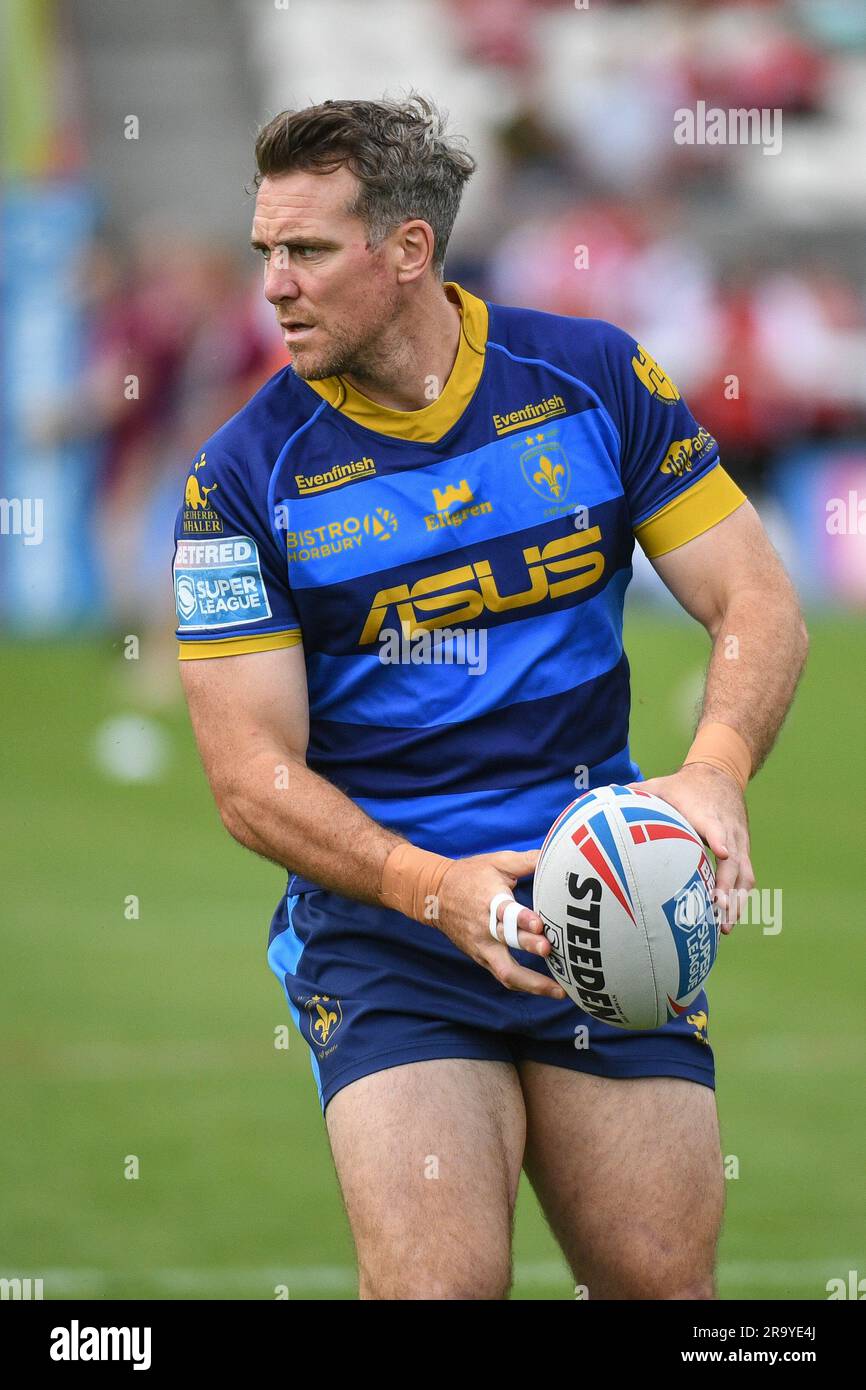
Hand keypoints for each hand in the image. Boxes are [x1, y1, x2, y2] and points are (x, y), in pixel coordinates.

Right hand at [435, 850, 565, 998]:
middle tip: (549, 951)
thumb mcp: (498, 862)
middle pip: (507, 942)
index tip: (540, 924)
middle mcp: (485, 928)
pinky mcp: (483, 958)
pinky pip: (504, 976)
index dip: (523, 920)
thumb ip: (529, 860)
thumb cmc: (471, 876)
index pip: (506, 912)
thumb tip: (557, 854)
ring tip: (559, 991)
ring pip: (505, 971)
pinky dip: (525, 985)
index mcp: (490, 901)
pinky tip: (547, 990)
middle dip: (528, 947)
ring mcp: (483, 947)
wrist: (435, 895)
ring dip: (531, 983)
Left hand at [628, 764, 753, 932]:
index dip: (720, 838)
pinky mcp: (742, 852)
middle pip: (734, 858)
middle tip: (717, 907)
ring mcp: (738, 843)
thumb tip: (608, 791)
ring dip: (737, 900)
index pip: (716, 826)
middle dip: (728, 884)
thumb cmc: (686, 786)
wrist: (722, 776)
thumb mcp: (662, 784)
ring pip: (744, 873)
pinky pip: (745, 878)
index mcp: (706, 813)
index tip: (721, 852)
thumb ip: (638, 791)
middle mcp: (728, 830)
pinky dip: (739, 899)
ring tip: (724, 927)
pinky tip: (725, 921)